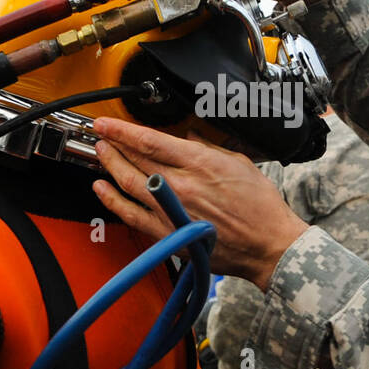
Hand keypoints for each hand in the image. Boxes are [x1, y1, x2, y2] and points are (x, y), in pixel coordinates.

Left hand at [91, 117, 308, 290]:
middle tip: (102, 134)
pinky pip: (131, 214)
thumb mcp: (240, 164)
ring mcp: (171, 210)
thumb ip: (210, 148)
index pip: (149, 140)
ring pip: (128, 183)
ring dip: (110, 165)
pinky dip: (113, 200)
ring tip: (101, 153)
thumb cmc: (261, 209)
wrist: (267, 245)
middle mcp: (181, 185)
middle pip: (135, 158)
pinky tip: (103, 189)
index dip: (122, 130)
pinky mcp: (168, 233)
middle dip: (113, 143)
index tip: (107, 123)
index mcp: (199, 164)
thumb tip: (191, 136)